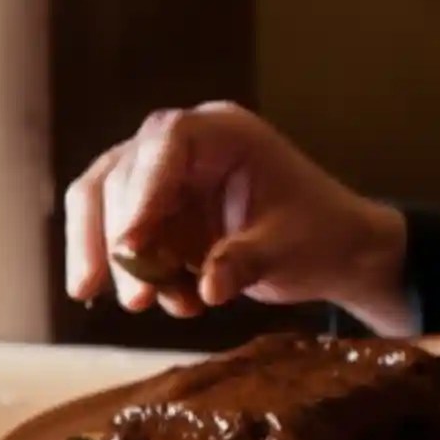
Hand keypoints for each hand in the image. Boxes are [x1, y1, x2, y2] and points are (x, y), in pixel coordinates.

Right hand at [64, 101, 414, 335]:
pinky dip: (134, 274)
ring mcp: (166, 177)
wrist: (336, 251)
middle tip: (136, 301)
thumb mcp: (289, 249)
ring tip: (142, 306)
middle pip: (120, 175)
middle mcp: (188, 146)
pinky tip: (174, 303)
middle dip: (117, 240)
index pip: (166, 142)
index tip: (131, 245)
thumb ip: (246, 262)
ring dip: (111, 259)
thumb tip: (208, 286)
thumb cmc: (322, 234)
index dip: (141, 191)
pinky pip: (120, 237)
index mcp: (226, 133)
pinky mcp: (157, 213)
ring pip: (103, 203)